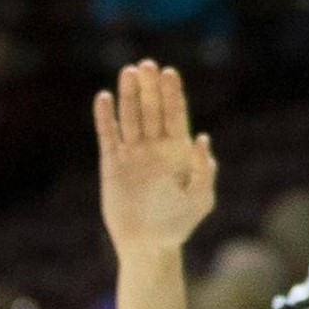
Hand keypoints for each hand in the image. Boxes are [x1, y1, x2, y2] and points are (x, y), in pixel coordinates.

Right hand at [94, 61, 216, 260]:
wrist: (150, 245)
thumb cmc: (180, 223)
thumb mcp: (201, 198)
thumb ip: (203, 169)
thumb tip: (202, 138)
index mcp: (178, 151)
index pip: (175, 114)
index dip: (173, 94)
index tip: (170, 72)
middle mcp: (155, 147)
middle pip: (152, 109)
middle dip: (150, 87)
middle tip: (147, 64)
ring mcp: (133, 154)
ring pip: (130, 117)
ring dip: (129, 95)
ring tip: (129, 71)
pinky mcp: (112, 164)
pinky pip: (108, 136)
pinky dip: (105, 117)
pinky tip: (104, 98)